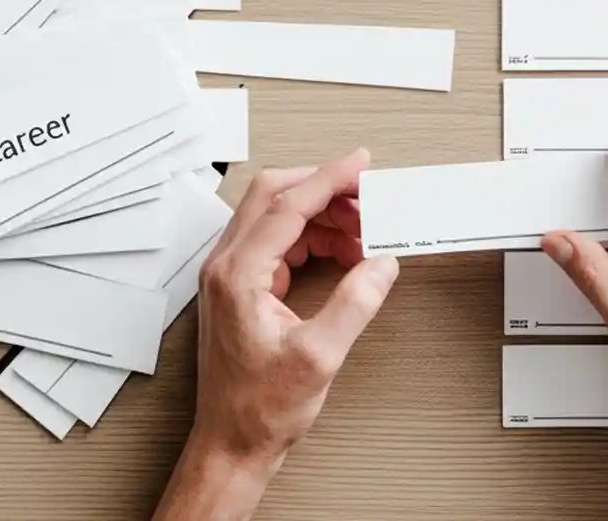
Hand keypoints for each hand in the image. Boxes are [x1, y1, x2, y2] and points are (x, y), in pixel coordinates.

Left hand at [154, 148, 399, 520]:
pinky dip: (311, 238)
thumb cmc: (259, 409)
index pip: (287, 205)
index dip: (329, 179)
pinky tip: (342, 254)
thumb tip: (381, 264)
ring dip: (321, 216)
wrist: (232, 442)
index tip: (361, 165)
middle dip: (324, 189)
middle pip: (274, 197)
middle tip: (367, 196)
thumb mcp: (319, 357)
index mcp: (238, 275)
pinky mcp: (240, 288)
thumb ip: (353, 303)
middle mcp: (226, 267)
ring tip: (363, 233)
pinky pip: (276, 242)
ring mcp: (230, 275)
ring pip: (275, 217)